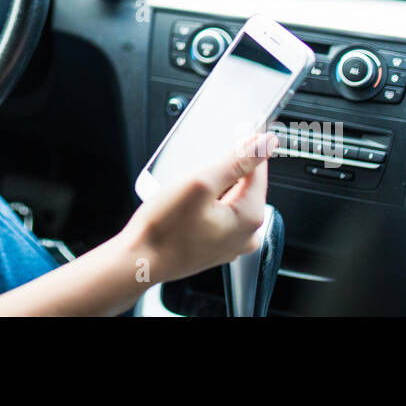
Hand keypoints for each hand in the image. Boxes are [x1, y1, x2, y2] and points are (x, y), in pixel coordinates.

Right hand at [119, 132, 277, 284]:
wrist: (139, 261)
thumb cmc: (163, 229)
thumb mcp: (200, 183)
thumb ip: (236, 161)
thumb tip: (266, 143)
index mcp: (250, 217)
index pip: (259, 169)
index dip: (241, 148)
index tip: (219, 143)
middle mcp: (246, 234)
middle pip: (244, 184)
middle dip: (221, 171)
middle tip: (193, 174)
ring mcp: (231, 243)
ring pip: (229, 198)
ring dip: (211, 187)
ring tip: (185, 192)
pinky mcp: (215, 245)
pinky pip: (218, 214)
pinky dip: (204, 204)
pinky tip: (184, 207)